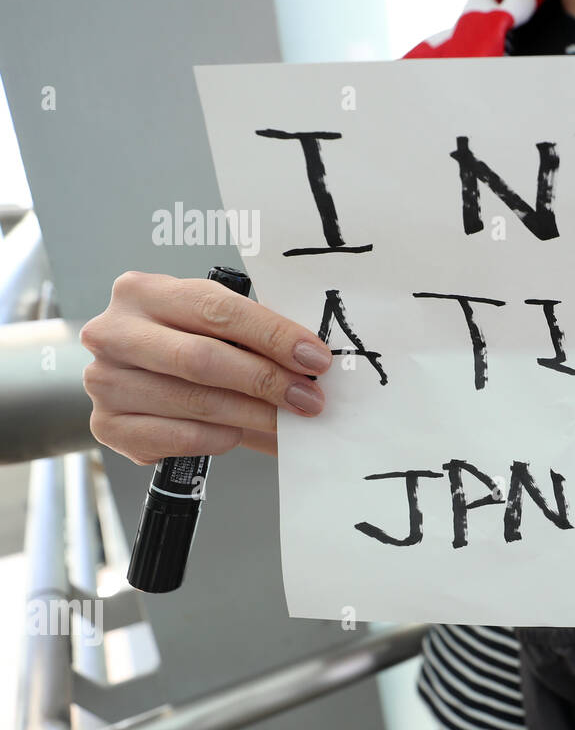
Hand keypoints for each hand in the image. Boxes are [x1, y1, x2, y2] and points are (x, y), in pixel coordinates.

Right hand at [80, 271, 332, 463]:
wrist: (142, 383)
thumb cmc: (189, 346)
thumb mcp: (214, 326)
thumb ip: (252, 333)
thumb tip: (312, 357)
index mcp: (143, 291)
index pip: (217, 310)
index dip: (273, 336)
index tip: (315, 358)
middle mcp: (113, 331)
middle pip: (202, 358)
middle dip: (266, 380)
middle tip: (308, 397)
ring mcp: (103, 380)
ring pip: (194, 401)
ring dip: (253, 414)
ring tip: (287, 420)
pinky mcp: (106, 426)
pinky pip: (177, 437)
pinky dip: (218, 438)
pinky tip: (237, 433)